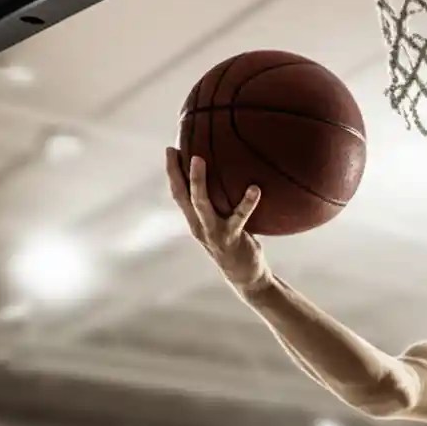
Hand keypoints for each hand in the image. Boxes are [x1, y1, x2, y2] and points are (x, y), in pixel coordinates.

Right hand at [165, 148, 271, 292]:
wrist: (245, 276)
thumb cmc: (235, 243)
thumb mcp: (222, 223)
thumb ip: (220, 205)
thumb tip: (230, 177)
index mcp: (195, 221)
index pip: (178, 194)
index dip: (173, 173)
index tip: (171, 150)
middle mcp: (199, 226)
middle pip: (183, 196)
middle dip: (177, 172)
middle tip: (177, 149)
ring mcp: (214, 232)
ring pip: (202, 204)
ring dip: (198, 181)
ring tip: (200, 159)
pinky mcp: (232, 238)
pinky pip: (239, 217)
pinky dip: (247, 202)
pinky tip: (255, 189)